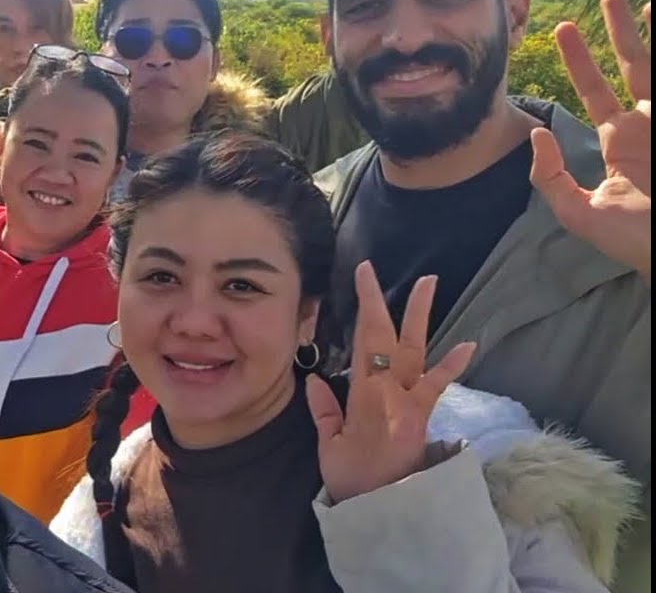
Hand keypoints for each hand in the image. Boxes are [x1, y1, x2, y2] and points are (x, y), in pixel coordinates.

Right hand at [307, 262, 475, 503]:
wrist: (390, 512)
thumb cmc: (354, 481)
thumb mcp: (329, 447)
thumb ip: (325, 412)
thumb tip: (315, 380)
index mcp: (365, 397)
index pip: (364, 341)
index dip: (365, 305)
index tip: (363, 275)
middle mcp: (392, 392)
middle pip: (388, 338)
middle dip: (383, 303)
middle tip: (376, 272)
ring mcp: (412, 402)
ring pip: (414, 351)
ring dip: (420, 317)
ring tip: (428, 283)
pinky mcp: (424, 414)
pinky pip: (437, 385)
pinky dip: (450, 365)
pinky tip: (468, 344)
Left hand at [531, 0, 650, 282]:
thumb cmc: (637, 242)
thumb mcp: (581, 213)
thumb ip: (550, 179)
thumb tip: (535, 136)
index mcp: (623, 141)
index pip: (596, 90)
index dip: (579, 60)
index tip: (562, 28)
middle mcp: (652, 125)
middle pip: (636, 64)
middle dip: (620, 31)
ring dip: (654, 32)